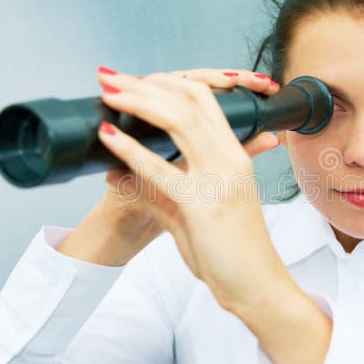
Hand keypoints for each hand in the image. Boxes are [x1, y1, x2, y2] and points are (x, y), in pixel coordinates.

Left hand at [95, 67, 288, 309]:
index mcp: (234, 157)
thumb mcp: (194, 213)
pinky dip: (131, 148)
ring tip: (108, 93)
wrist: (256, 286)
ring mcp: (219, 180)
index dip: (169, 82)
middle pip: (189, 101)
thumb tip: (116, 175)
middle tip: (110, 77)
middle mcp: (230, 160)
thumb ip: (159, 190)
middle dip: (145, 84)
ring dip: (139, 101)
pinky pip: (162, 169)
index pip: (206, 100)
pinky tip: (108, 136)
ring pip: (180, 121)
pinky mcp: (202, 205)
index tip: (135, 80)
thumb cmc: (231, 253)